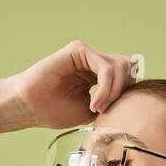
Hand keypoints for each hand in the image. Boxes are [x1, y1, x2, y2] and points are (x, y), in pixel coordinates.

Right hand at [8, 40, 138, 130]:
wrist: (30, 107)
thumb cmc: (55, 111)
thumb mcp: (93, 111)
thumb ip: (113, 102)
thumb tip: (135, 100)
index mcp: (98, 74)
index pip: (128, 76)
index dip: (127, 94)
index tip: (113, 115)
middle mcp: (94, 60)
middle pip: (127, 68)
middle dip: (123, 93)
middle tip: (106, 113)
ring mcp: (87, 53)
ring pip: (120, 66)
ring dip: (114, 92)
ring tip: (98, 109)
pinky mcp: (79, 50)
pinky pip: (105, 67)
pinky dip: (105, 88)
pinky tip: (94, 104)